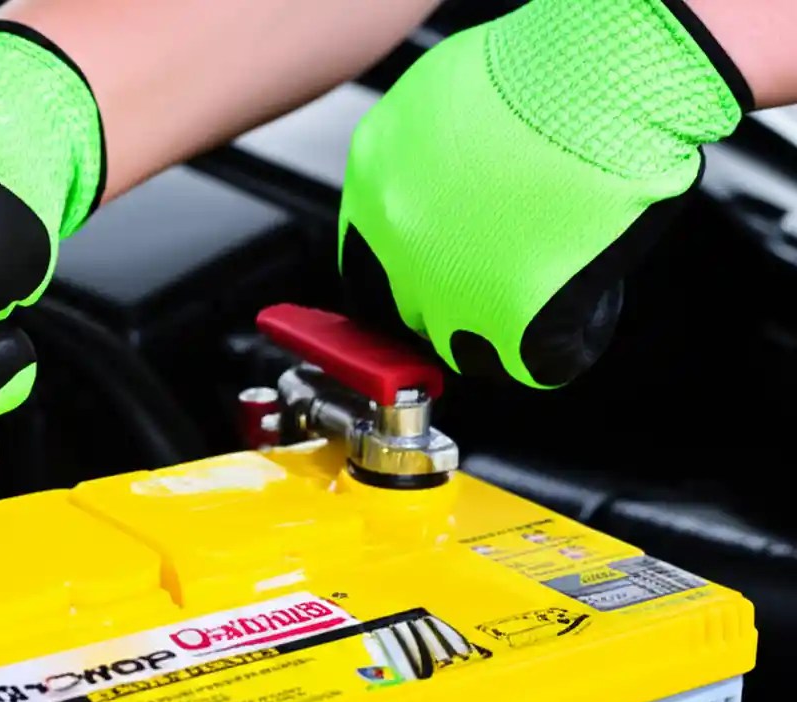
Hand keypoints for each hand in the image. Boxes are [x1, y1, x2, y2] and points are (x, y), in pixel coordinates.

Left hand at [338, 0, 750, 387]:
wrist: (601, 83)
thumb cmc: (540, 72)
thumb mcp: (436, 102)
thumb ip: (419, 160)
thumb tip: (431, 188)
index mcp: (372, 187)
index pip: (366, 269)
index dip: (400, 283)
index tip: (420, 286)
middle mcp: (397, 243)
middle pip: (407, 313)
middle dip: (445, 309)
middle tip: (489, 290)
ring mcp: (449, 288)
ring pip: (463, 349)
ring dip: (498, 336)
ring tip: (540, 298)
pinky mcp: (514, 320)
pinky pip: (531, 365)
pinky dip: (558, 349)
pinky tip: (578, 314)